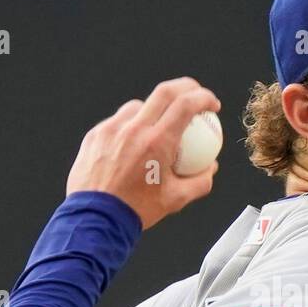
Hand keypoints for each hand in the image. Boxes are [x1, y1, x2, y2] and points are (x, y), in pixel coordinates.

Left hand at [66, 77, 220, 228]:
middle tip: (194, 95)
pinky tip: (134, 140)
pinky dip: (131, 125)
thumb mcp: (176, 200)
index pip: (186, 105)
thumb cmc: (135, 210)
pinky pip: (118, 121)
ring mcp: (112, 130)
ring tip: (160, 124)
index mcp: (157, 143)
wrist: (95, 219)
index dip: (204, 97)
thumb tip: (210, 168)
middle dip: (186, 87)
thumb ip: (200, 182)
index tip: (212, 104)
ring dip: (155, 109)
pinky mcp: (95, 135)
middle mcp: (134, 130)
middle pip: (165, 92)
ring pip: (139, 105)